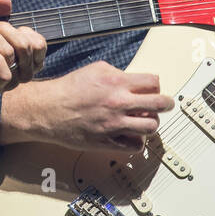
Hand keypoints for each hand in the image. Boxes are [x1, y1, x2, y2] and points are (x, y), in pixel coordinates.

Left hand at [0, 0, 46, 103]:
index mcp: (30, 61)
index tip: (4, 25)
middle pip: (25, 46)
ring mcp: (12, 82)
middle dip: (5, 29)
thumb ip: (0, 15)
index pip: (39, 44)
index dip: (24, 30)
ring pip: (11, 54)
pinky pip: (4, 72)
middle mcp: (25, 73)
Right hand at [3, 60, 173, 152]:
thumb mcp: (96, 69)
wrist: (48, 109)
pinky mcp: (108, 142)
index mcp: (117, 83)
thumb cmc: (68, 90)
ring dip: (152, 123)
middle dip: (166, 104)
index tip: (153, 88)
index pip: (154, 83)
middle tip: (165, 104)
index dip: (156, 85)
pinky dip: (137, 141)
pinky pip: (135, 146)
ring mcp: (115, 125)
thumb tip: (134, 80)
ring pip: (151, 127)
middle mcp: (119, 104)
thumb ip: (118, 74)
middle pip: (160, 104)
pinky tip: (131, 134)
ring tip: (145, 120)